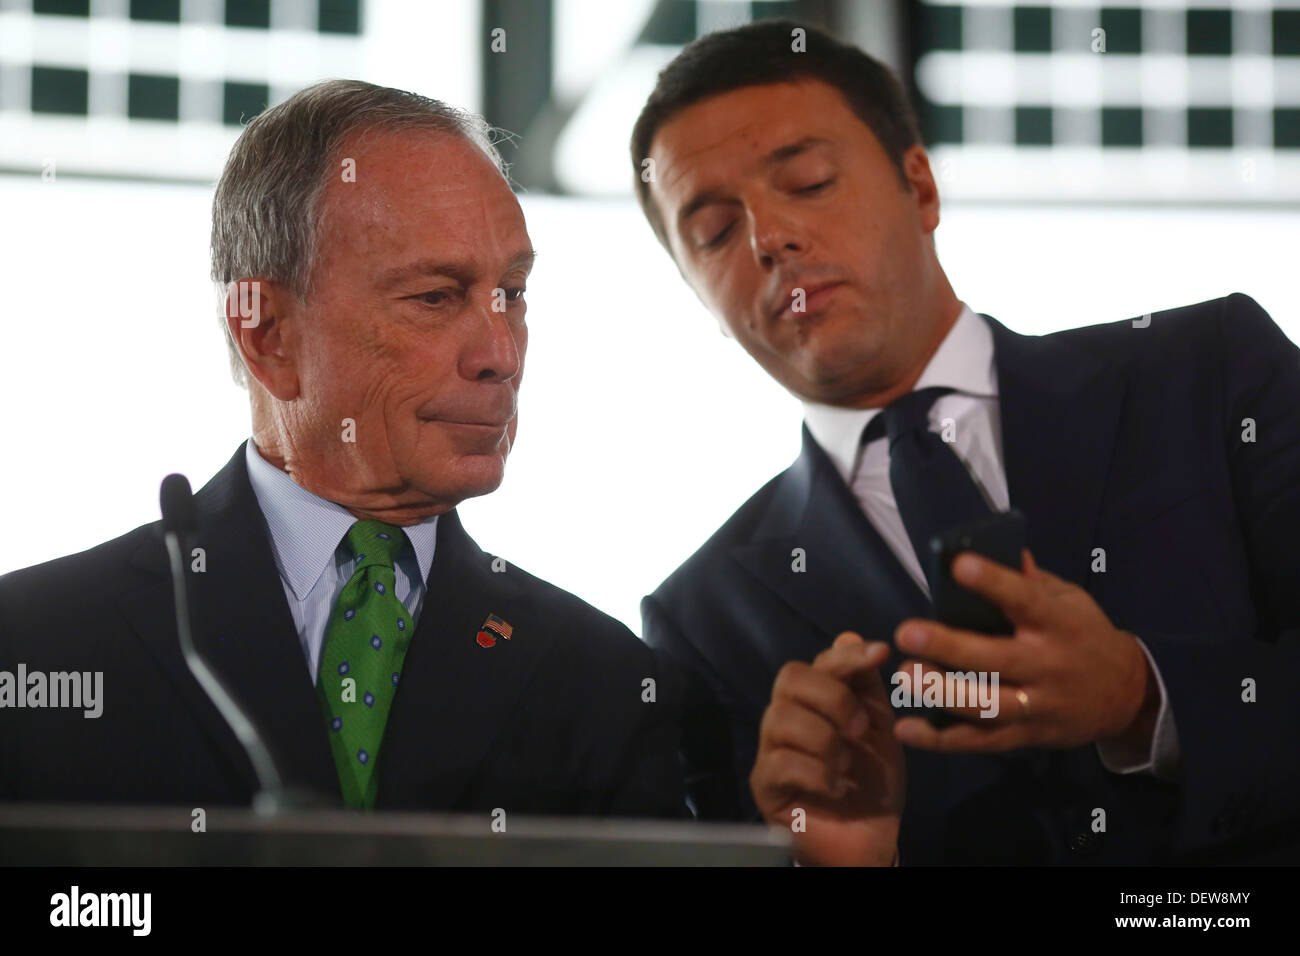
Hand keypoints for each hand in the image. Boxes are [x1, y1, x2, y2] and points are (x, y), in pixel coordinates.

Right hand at [750, 632, 903, 865]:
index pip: (818, 662)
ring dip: (826, 741)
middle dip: (833, 697)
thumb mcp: (879, 727)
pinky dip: (817, 773)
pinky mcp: (764, 784)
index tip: (882, 652)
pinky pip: (780, 762)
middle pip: (790, 678)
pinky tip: (837, 787)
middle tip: (860, 728)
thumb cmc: (872, 781)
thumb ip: (865, 685)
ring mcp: (770, 749)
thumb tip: (847, 633)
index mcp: (813, 701)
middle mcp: (786, 717)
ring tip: (847, 767)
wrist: (870, 837)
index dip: (846, 655)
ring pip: (782, 718)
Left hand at [891, 548, 1157, 752]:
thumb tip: (999, 546)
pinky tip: (906, 728)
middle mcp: (1048, 666)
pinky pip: (981, 741)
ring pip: (987, 705)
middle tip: (908, 633)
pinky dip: (942, 739)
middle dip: (949, 647)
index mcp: (1060, 624)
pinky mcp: (1026, 735)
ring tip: (906, 676)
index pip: (1027, 600)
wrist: (1126, 695)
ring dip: (942, 694)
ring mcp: (1037, 705)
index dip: (994, 584)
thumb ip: (1032, 580)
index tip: (959, 565)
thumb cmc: (1085, 636)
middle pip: (997, 660)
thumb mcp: (1071, 600)